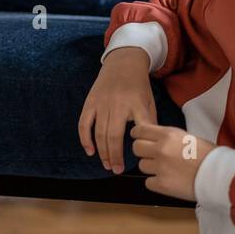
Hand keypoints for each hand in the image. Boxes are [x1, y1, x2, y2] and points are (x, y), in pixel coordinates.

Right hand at [78, 47, 157, 173]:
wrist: (123, 63)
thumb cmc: (138, 86)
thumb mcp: (149, 101)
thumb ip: (149, 121)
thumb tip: (150, 144)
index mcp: (136, 104)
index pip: (139, 128)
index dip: (138, 145)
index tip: (138, 159)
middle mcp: (117, 105)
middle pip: (113, 136)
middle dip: (115, 156)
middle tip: (117, 170)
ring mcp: (101, 104)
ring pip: (99, 133)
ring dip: (102, 152)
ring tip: (107, 165)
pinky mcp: (90, 103)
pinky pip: (84, 124)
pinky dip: (85, 139)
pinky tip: (90, 151)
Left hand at [130, 122, 217, 200]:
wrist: (220, 175)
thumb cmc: (210, 156)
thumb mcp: (188, 138)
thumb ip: (168, 138)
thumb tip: (155, 140)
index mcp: (168, 135)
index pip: (140, 130)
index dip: (138, 135)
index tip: (139, 138)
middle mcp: (161, 149)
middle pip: (136, 148)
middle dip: (143, 152)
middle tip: (153, 156)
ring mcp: (160, 167)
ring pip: (141, 166)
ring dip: (151, 168)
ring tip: (167, 170)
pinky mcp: (161, 184)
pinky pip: (148, 182)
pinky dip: (156, 183)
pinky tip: (169, 180)